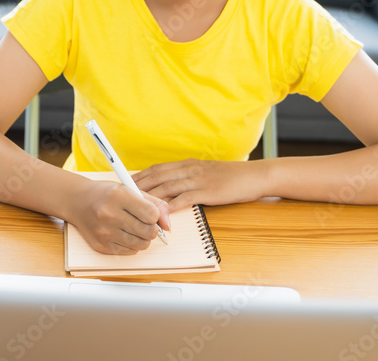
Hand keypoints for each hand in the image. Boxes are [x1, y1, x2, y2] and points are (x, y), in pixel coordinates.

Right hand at [67, 180, 171, 254]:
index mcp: (118, 195)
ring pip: (141, 245)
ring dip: (142, 238)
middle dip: (152, 229)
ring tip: (135, 228)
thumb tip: (168, 225)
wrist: (78, 201)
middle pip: (148, 232)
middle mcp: (109, 214)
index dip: (155, 216)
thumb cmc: (106, 194)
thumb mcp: (130, 189)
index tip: (150, 213)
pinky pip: (129, 252)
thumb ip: (154, 203)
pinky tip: (124, 234)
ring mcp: (104, 232)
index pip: (151, 214)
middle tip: (144, 223)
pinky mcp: (101, 245)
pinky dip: (132, 245)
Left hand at [133, 159, 265, 211]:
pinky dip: (171, 206)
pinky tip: (161, 213)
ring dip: (150, 196)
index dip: (141, 175)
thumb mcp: (206, 173)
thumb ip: (189, 178)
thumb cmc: (232, 177)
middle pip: (158, 175)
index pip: (158, 168)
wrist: (255, 176)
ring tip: (135, 205)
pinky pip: (185, 198)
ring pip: (168, 186)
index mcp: (188, 164)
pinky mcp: (208, 191)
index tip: (126, 182)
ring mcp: (198, 179)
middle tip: (122, 194)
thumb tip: (173, 188)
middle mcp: (190, 169)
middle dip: (138, 185)